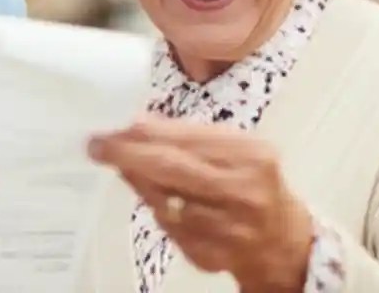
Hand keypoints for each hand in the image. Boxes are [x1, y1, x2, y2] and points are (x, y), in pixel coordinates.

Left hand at [89, 115, 312, 291]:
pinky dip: (160, 212)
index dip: (142, 133)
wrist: (281, 238)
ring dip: (142, 184)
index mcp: (250, 153)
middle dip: (128, 154)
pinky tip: (161, 203)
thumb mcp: (230, 150)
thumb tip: (136, 124)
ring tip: (126, 170)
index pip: (185, 137)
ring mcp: (229, 227)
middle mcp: (244, 189)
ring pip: (166, 201)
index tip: (109, 129)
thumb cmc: (248, 182)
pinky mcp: (213, 255)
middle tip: (98, 147)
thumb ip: (187, 137)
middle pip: (172, 167)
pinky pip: (171, 229)